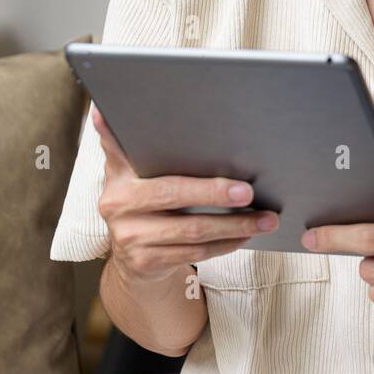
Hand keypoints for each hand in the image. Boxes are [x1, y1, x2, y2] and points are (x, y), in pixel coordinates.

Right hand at [92, 104, 279, 281]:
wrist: (133, 261)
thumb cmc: (145, 206)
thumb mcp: (132, 174)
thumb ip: (131, 146)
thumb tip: (109, 110)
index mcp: (117, 175)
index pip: (124, 149)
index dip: (127, 134)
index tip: (165, 128)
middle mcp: (117, 205)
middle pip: (171, 193)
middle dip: (214, 191)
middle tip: (248, 190)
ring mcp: (129, 237)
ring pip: (190, 230)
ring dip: (233, 225)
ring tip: (264, 218)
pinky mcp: (145, 263)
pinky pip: (193, 253)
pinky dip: (224, 244)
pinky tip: (244, 235)